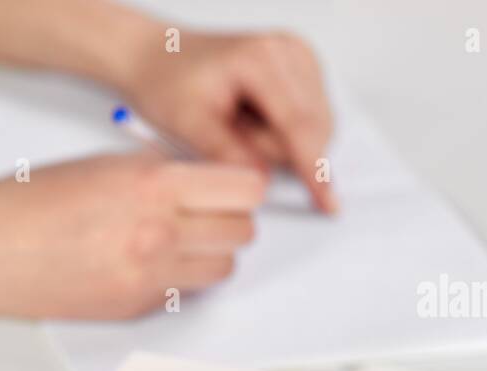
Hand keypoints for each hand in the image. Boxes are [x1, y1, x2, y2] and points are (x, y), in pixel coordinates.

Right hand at [0, 153, 265, 318]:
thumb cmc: (30, 201)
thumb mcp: (103, 163)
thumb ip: (159, 171)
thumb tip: (203, 183)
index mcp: (152, 184)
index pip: (245, 189)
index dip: (243, 186)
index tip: (234, 186)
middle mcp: (158, 233)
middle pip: (242, 231)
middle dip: (231, 219)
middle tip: (209, 213)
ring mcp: (148, 277)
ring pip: (223, 268)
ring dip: (211, 253)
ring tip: (181, 240)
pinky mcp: (134, 307)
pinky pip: (184, 292)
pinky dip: (177, 277)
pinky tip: (144, 262)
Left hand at [121, 31, 336, 213]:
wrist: (159, 59)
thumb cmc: (167, 83)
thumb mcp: (185, 123)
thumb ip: (224, 153)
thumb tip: (262, 182)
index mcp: (262, 58)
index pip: (299, 126)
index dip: (313, 169)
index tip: (327, 202)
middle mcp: (290, 52)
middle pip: (312, 131)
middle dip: (273, 152)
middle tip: (228, 136)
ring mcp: (301, 59)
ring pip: (316, 130)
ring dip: (277, 144)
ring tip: (236, 126)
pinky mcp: (303, 72)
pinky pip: (309, 123)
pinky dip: (282, 135)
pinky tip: (251, 121)